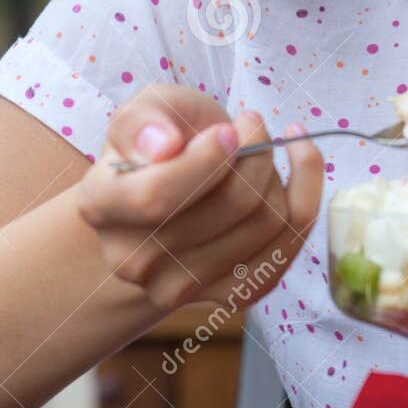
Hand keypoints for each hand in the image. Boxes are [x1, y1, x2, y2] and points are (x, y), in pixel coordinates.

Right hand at [76, 83, 322, 313]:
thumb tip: (164, 145)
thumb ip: (145, 119)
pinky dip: (306, 194)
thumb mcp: (145, 109)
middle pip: (229, 206)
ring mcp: (181, 288)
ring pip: (266, 222)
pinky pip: (289, 246)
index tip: (229, 129)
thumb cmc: (161, 141)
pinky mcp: (230, 298)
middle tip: (251, 125)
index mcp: (101, 206)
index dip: (206, 159)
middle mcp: (132, 260)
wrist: (173, 189)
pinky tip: (297, 164)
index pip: (157, 196)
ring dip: (277, 171)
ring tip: (259, 149)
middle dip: (256, 153)